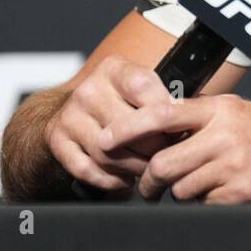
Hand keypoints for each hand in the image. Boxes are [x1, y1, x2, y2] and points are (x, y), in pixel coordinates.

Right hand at [46, 56, 179, 194]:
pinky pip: (87, 169)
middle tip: (167, 157)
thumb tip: (194, 119)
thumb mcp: (142, 87)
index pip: (144, 88)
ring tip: (148, 171)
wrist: (76, 109)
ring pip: (108, 153)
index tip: (179, 130)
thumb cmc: (123, 101)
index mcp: (115, 69)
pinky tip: (124, 180)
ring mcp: (70, 115)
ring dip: (134, 169)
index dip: (165, 114)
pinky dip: (110, 180)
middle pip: (128, 127)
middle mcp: (89, 89)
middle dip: (153, 148)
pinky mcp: (57, 140)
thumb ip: (165, 98)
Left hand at [99, 94, 250, 203]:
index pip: (162, 114)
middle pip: (163, 163)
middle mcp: (226, 134)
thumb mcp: (237, 112)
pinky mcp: (241, 193)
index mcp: (221, 109)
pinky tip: (223, 193)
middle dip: (149, 181)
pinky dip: (206, 204)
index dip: (128, 128)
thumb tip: (153, 122)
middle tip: (147, 187)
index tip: (106, 139)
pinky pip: (203, 205)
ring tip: (202, 185)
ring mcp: (233, 165)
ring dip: (182, 193)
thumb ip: (200, 116)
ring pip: (180, 189)